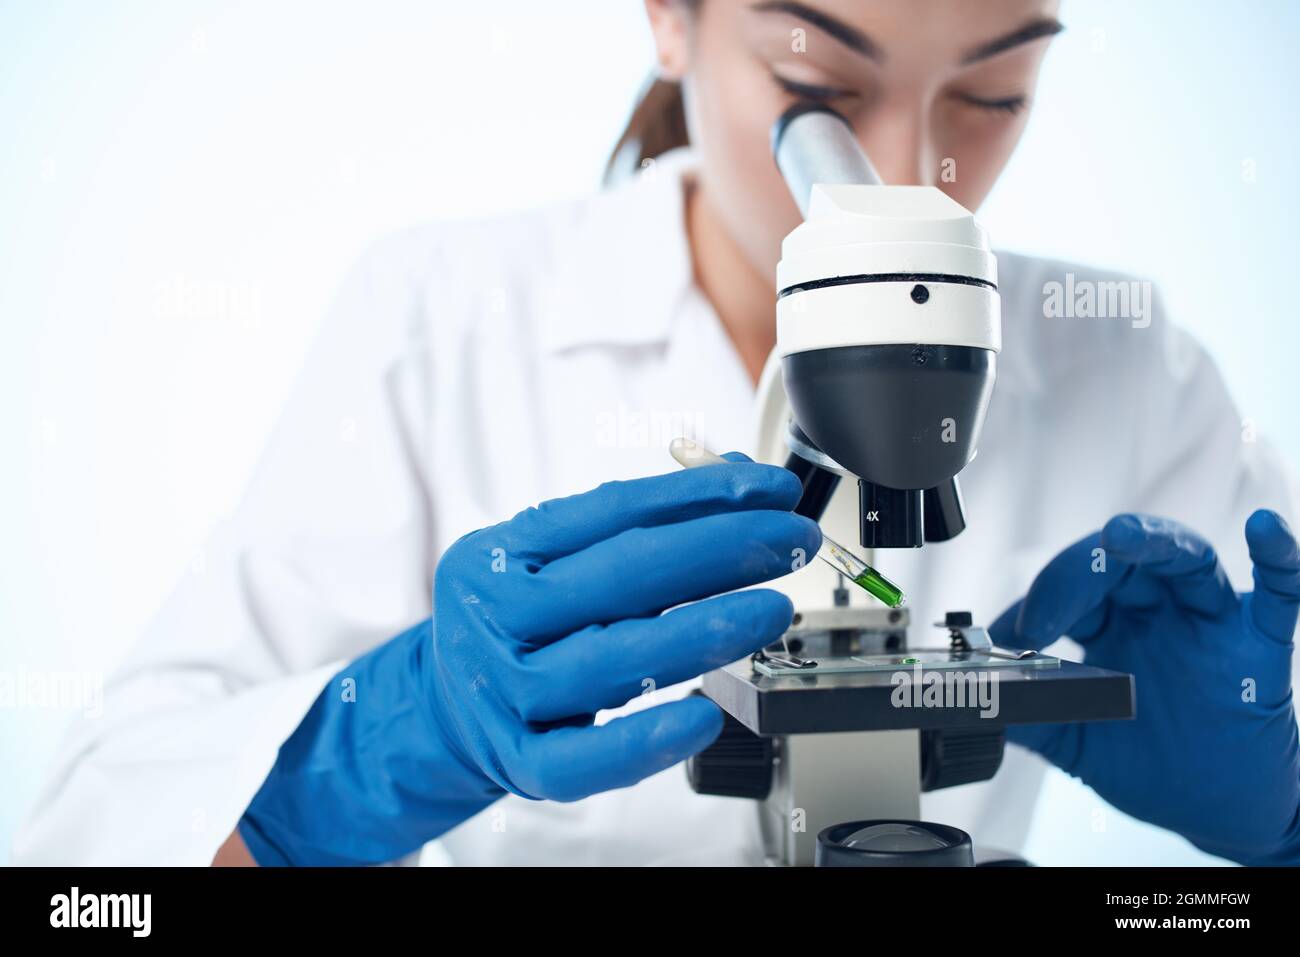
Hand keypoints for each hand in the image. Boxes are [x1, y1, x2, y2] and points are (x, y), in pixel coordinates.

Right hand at [237, 456, 819, 864]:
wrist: (436, 708)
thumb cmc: (510, 624)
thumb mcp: (544, 560)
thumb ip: (625, 528)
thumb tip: (730, 486)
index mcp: (501, 554)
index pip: (610, 513)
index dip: (696, 496)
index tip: (764, 488)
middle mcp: (497, 616)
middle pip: (619, 577)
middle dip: (720, 550)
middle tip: (789, 540)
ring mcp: (504, 692)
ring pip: (610, 660)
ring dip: (703, 631)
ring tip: (771, 608)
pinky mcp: (519, 761)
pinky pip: (582, 759)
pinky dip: (646, 742)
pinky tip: (707, 714)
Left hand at [991, 510, 1299, 863]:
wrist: (1218, 812)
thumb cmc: (1155, 765)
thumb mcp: (1078, 741)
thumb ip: (1030, 717)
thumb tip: (975, 702)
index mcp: (1110, 627)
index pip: (1068, 592)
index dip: (1035, 607)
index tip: (1003, 641)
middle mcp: (1157, 615)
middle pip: (1118, 564)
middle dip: (1075, 572)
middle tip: (1042, 613)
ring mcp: (1208, 625)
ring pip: (1185, 561)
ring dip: (1153, 541)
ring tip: (1122, 537)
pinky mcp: (1259, 647)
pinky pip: (1280, 594)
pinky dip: (1278, 557)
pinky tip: (1265, 531)